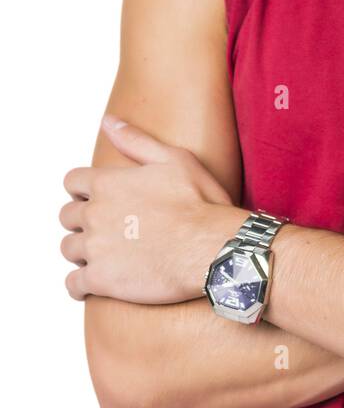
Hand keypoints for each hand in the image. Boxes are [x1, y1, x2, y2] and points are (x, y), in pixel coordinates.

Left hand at [60, 115, 239, 303]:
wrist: (212, 247)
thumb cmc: (200, 203)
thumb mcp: (174, 159)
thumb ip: (136, 140)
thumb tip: (109, 121)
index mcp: (108, 184)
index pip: (72, 181)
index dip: (81, 189)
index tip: (94, 198)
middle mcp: (95, 214)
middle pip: (67, 216)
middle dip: (81, 221)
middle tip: (104, 228)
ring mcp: (95, 248)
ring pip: (68, 249)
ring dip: (81, 251)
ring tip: (103, 256)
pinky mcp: (101, 280)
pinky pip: (73, 284)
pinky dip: (79, 285)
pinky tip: (92, 285)